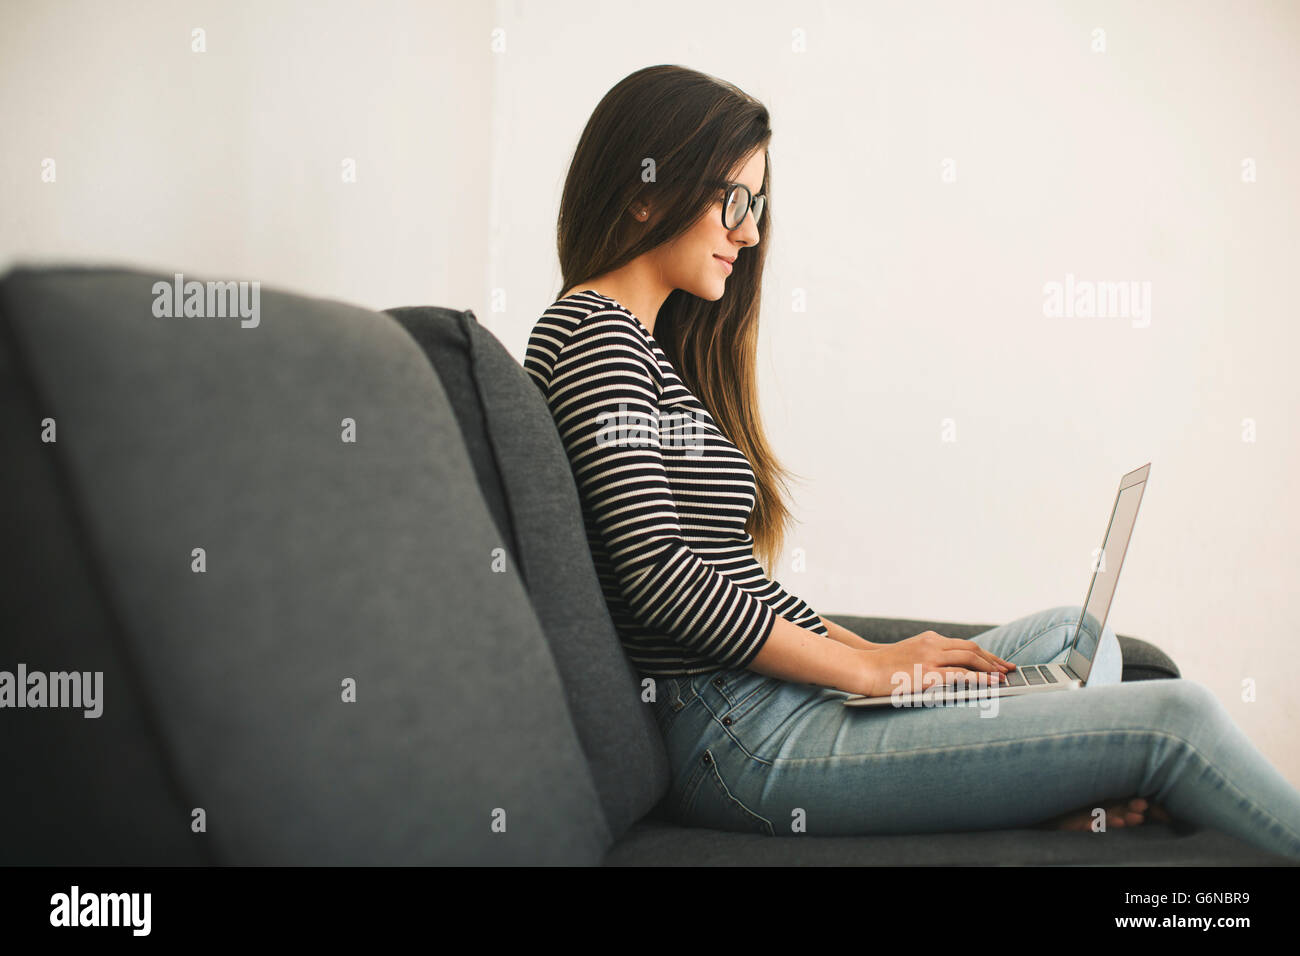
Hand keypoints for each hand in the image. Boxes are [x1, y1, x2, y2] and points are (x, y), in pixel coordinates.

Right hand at [858, 631, 1014, 697]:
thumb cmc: (881, 668)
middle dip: (993, 660)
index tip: (998, 663)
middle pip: (972, 649)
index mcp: (928, 639)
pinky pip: (961, 675)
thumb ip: (926, 659)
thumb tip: (945, 674)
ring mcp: (930, 658)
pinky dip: (981, 678)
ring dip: (991, 668)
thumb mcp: (907, 656)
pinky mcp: (928, 673)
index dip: (984, 654)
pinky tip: (991, 684)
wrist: (862, 668)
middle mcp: (932, 644)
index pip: (963, 645)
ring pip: (970, 659)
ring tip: (1005, 678)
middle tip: (1009, 669)